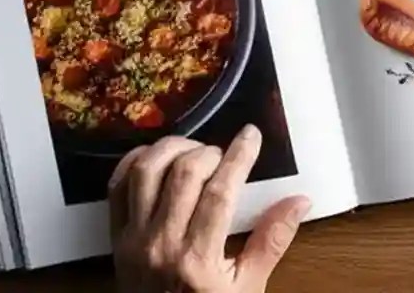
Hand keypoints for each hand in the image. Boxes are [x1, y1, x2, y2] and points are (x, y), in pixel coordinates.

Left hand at [109, 125, 310, 292]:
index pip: (220, 192)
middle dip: (209, 151)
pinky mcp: (115, 237)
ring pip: (146, 171)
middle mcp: (160, 244)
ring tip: (193, 151)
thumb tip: (299, 201)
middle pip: (183, 174)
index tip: (250, 136)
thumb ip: (272, 241)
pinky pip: (117, 186)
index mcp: (197, 259)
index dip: (238, 157)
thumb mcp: (248, 287)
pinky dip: (137, 162)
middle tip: (224, 154)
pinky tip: (159, 158)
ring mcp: (133, 239)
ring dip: (172, 149)